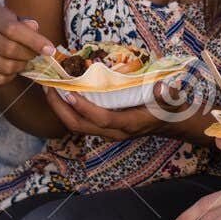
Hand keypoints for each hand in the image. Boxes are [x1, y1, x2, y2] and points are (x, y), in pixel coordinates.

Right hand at [0, 5, 55, 85]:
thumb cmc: (11, 32)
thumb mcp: (21, 24)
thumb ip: (28, 25)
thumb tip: (33, 26)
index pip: (13, 29)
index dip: (34, 41)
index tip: (50, 50)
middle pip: (9, 48)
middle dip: (28, 55)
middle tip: (35, 56)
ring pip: (5, 65)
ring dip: (20, 66)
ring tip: (23, 61)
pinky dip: (10, 77)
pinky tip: (12, 69)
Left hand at [45, 87, 166, 140]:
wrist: (170, 122)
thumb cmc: (169, 109)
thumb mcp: (171, 100)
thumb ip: (166, 95)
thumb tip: (161, 88)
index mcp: (128, 124)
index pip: (101, 119)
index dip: (84, 108)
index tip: (69, 94)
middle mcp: (114, 131)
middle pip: (80, 126)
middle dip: (61, 109)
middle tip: (49, 88)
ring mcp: (107, 131)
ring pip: (77, 125)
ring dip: (60, 109)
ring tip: (50, 89)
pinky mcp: (104, 127)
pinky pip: (81, 121)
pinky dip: (68, 108)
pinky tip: (63, 93)